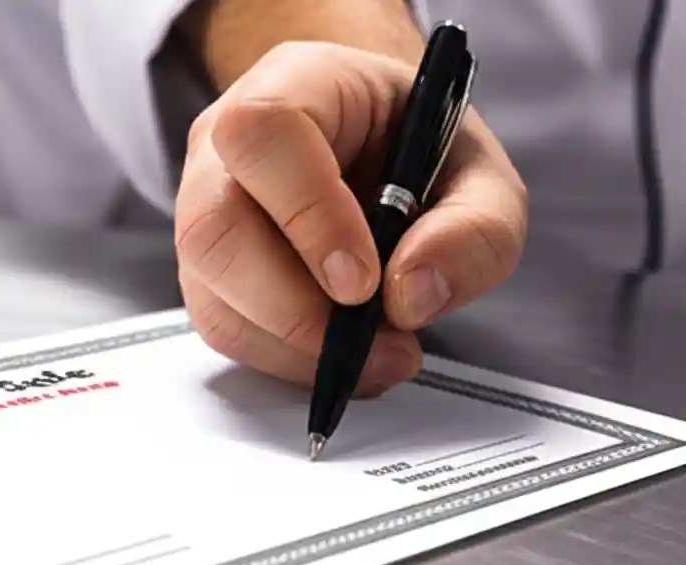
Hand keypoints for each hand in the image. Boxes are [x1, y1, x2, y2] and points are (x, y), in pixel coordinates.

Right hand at [174, 41, 526, 395]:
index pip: (265, 135)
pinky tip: (342, 354)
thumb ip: (474, 231)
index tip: (362, 283)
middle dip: (294, 309)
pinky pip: (225, 329)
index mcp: (293, 85)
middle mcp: (224, 147)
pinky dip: (286, 359)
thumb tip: (410, 298)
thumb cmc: (421, 147)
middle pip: (214, 230)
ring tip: (375, 355)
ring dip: (295, 346)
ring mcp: (203, 212)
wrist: (380, 152)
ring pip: (212, 294)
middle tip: (373, 340)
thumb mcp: (482, 174)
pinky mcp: (206, 274)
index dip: (307, 215)